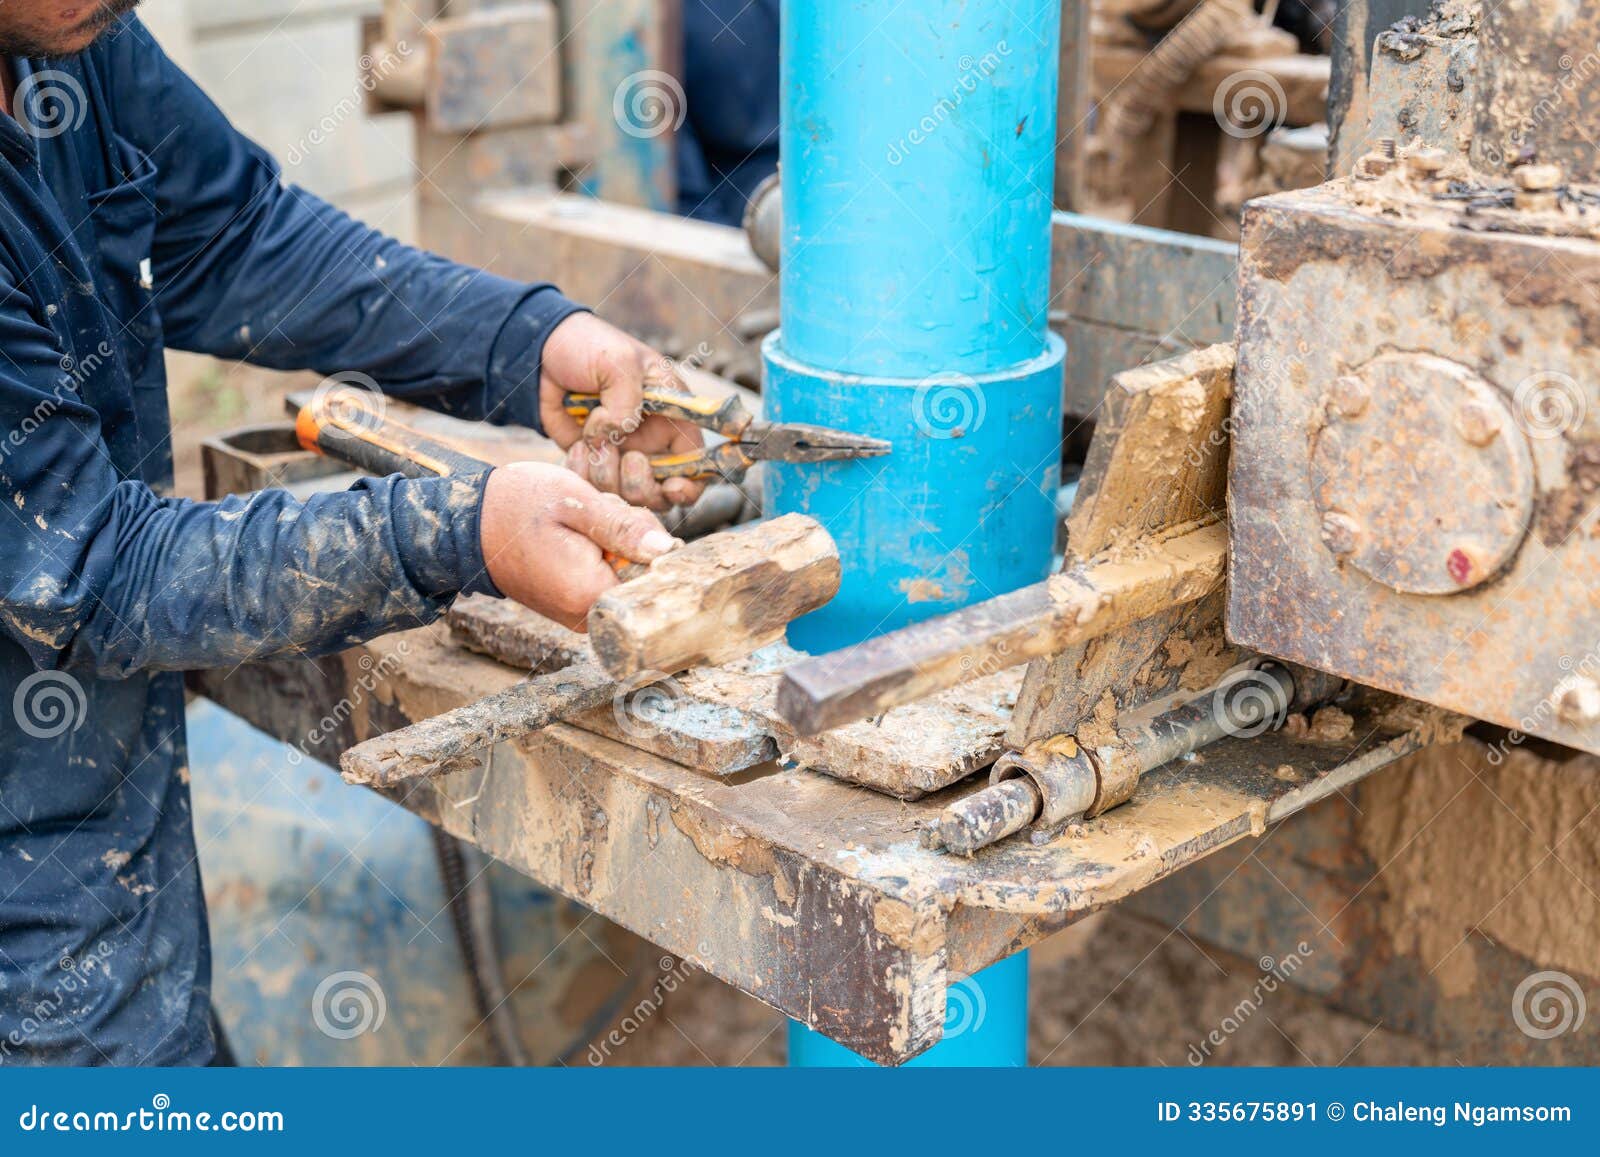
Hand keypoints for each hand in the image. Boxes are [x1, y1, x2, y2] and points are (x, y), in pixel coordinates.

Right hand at [479, 463, 680, 630]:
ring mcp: (580, 615)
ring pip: (625, 578)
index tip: (625, 521)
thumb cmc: (517, 505)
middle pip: (642, 579)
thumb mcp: (575, 502)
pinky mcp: (575, 608)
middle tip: (596, 518)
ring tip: (582, 527)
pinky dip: (603, 557)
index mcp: (589, 593)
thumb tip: (667, 549)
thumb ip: (624, 528)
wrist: (470, 523)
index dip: (650, 544)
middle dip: (631, 543)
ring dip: (616, 548)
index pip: (654, 579)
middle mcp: (587, 616)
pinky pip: (608, 582)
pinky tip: (579, 539)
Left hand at [538, 312, 706, 511]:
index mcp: (672, 418)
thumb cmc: (592, 346)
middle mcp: (649, 443)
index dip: (690, 486)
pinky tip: (576, 446)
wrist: (542, 351)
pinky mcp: (588, 461)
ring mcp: (618, 455)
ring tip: (591, 440)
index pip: (694, 465)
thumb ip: (626, 403)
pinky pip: (588, 487)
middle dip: (641, 485)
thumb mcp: (619, 362)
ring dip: (606, 474)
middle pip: (658, 494)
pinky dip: (582, 473)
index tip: (673, 488)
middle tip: (628, 457)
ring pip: (621, 495)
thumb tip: (615, 438)